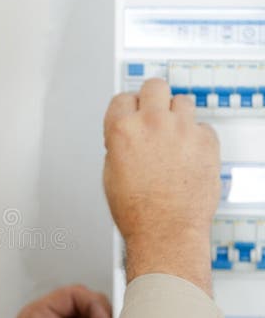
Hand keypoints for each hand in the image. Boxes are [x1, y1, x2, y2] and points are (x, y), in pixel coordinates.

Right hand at [103, 78, 219, 293]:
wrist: (166, 232)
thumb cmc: (138, 212)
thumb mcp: (110, 174)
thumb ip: (119, 145)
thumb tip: (127, 136)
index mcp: (122, 130)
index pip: (122, 98)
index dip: (127, 109)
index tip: (132, 116)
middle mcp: (152, 123)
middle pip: (155, 85)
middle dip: (153, 98)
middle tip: (155, 115)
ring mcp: (182, 129)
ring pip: (182, 100)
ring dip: (177, 115)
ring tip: (175, 136)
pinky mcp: (206, 140)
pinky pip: (203, 126)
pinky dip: (197, 137)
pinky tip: (189, 154)